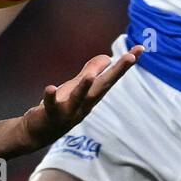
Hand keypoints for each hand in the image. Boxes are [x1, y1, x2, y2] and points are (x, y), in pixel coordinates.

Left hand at [19, 45, 143, 148]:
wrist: (39, 132)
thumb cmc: (61, 107)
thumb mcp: (77, 87)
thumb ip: (91, 72)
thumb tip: (108, 58)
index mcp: (92, 95)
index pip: (111, 77)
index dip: (125, 64)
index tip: (140, 48)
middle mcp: (84, 104)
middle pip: (102, 87)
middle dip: (117, 72)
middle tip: (131, 57)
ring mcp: (68, 111)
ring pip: (79, 99)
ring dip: (84, 87)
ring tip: (89, 76)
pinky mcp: (50, 114)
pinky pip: (51, 105)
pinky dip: (50, 97)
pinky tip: (49, 88)